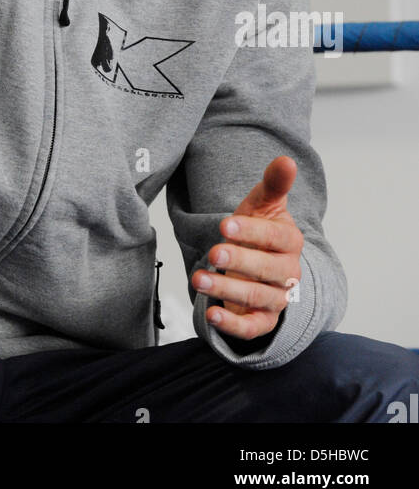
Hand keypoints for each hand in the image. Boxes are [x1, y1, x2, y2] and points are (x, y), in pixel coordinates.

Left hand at [191, 156, 303, 341]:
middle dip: (240, 262)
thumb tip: (287, 159)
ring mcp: (277, 298)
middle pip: (268, 271)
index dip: (253, 232)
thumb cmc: (257, 231)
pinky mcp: (263, 321)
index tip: (225, 225)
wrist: (258, 266)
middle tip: (212, 252)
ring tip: (198, 279)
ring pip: (257, 298)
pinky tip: (210, 314)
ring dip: (227, 290)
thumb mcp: (262, 205)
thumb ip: (273, 184)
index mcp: (290, 241)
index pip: (277, 238)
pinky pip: (253, 328)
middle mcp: (288, 272)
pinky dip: (233, 325)